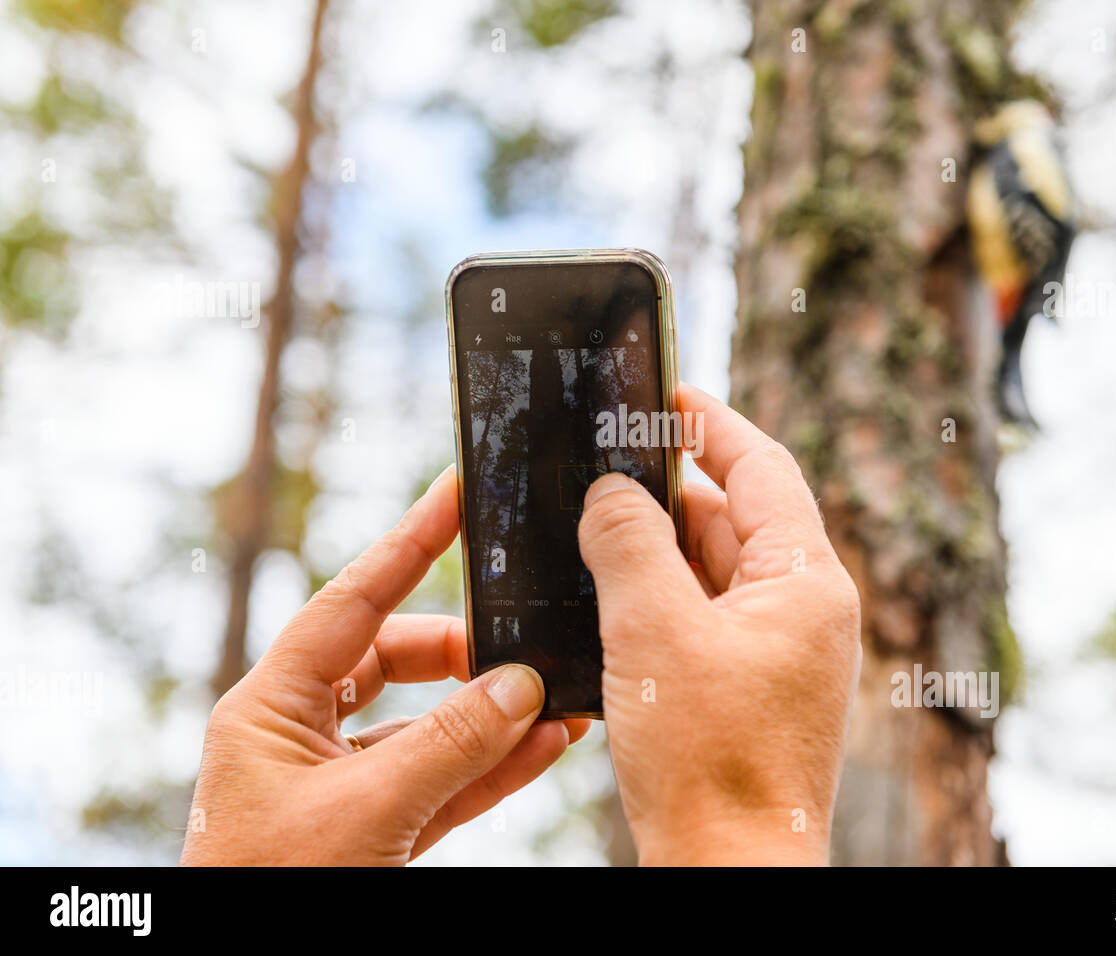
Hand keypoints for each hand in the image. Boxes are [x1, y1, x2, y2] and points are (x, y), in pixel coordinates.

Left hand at [181, 467, 587, 865]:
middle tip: (526, 641)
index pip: (351, 601)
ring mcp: (346, 782)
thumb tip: (523, 685)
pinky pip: (445, 779)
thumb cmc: (274, 892)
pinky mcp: (378, 826)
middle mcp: (307, 733)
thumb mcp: (363, 814)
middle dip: (468, 652)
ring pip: (432, 725)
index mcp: (272, 708)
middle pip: (399, 661)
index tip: (458, 494)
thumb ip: (450, 746)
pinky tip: (548, 743)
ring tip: (562, 693)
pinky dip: (494, 764)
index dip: (409, 544)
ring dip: (495, 712)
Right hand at [578, 384, 861, 864]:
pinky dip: (658, 600)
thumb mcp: (653, 631)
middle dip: (666, 493)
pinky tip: (606, 601)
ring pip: (712, 571)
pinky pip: (702, 618)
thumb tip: (609, 492)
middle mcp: (803, 609)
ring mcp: (778, 651)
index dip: (711, 423)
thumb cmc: (707, 759)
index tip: (665, 391)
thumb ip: (629, 543)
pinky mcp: (749, 686)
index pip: (763, 467)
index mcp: (806, 581)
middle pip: (734, 517)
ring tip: (590, 534)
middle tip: (599, 470)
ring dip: (656, 551)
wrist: (728, 869)